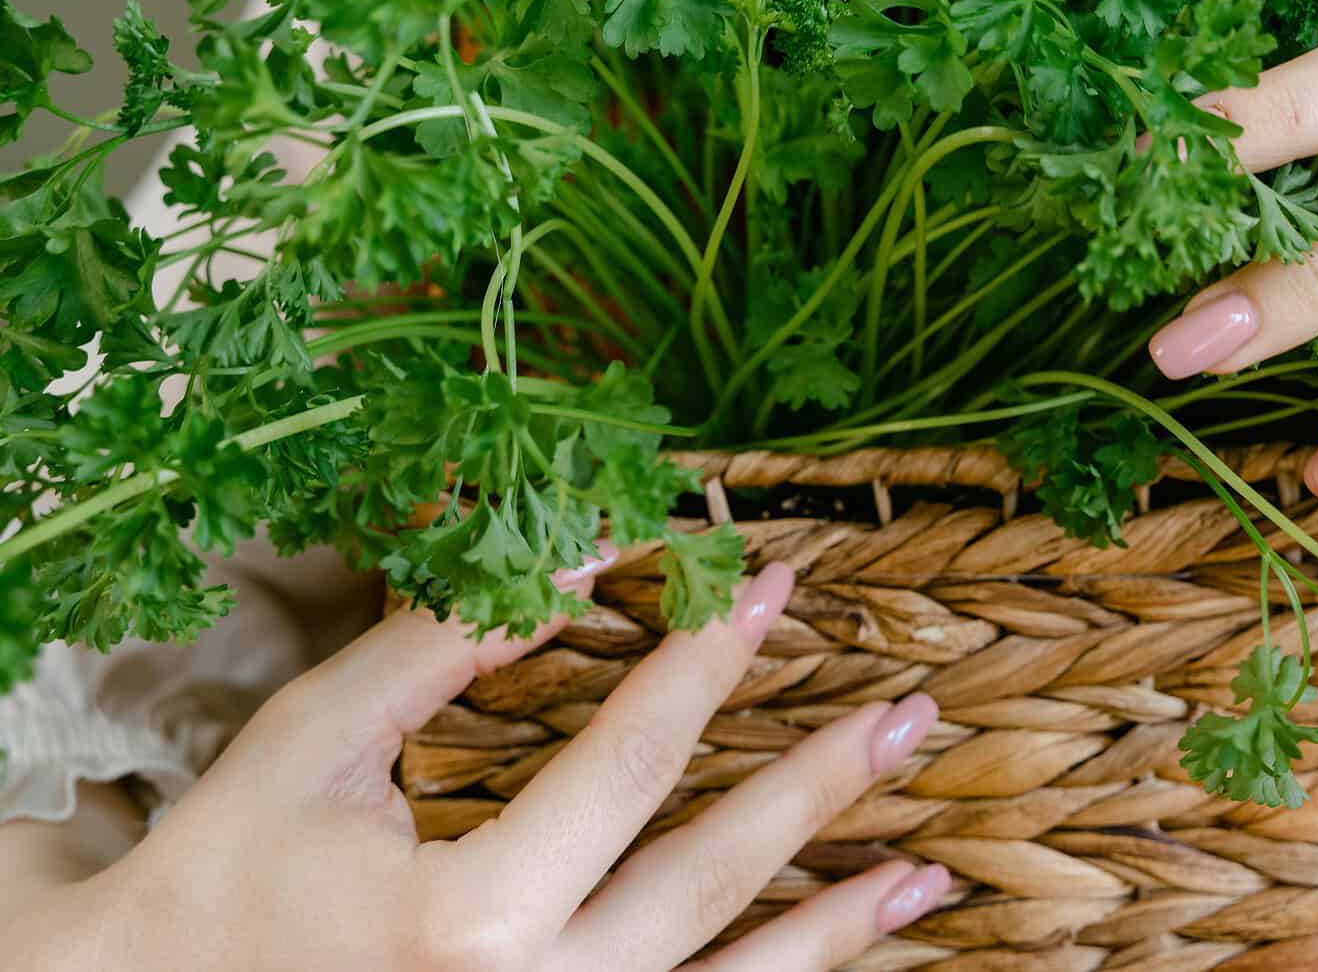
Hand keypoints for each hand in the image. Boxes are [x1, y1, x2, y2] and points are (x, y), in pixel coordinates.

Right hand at [0, 553, 947, 970]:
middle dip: (818, 788)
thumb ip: (436, 651)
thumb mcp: (309, 747)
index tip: (772, 585)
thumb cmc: (221, 884)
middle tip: (912, 714)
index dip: (706, 661)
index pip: (630, 760)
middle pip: (714, 875)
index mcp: (470, 917)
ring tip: (935, 866)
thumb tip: (570, 549)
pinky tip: (858, 955)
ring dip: (842, 924)